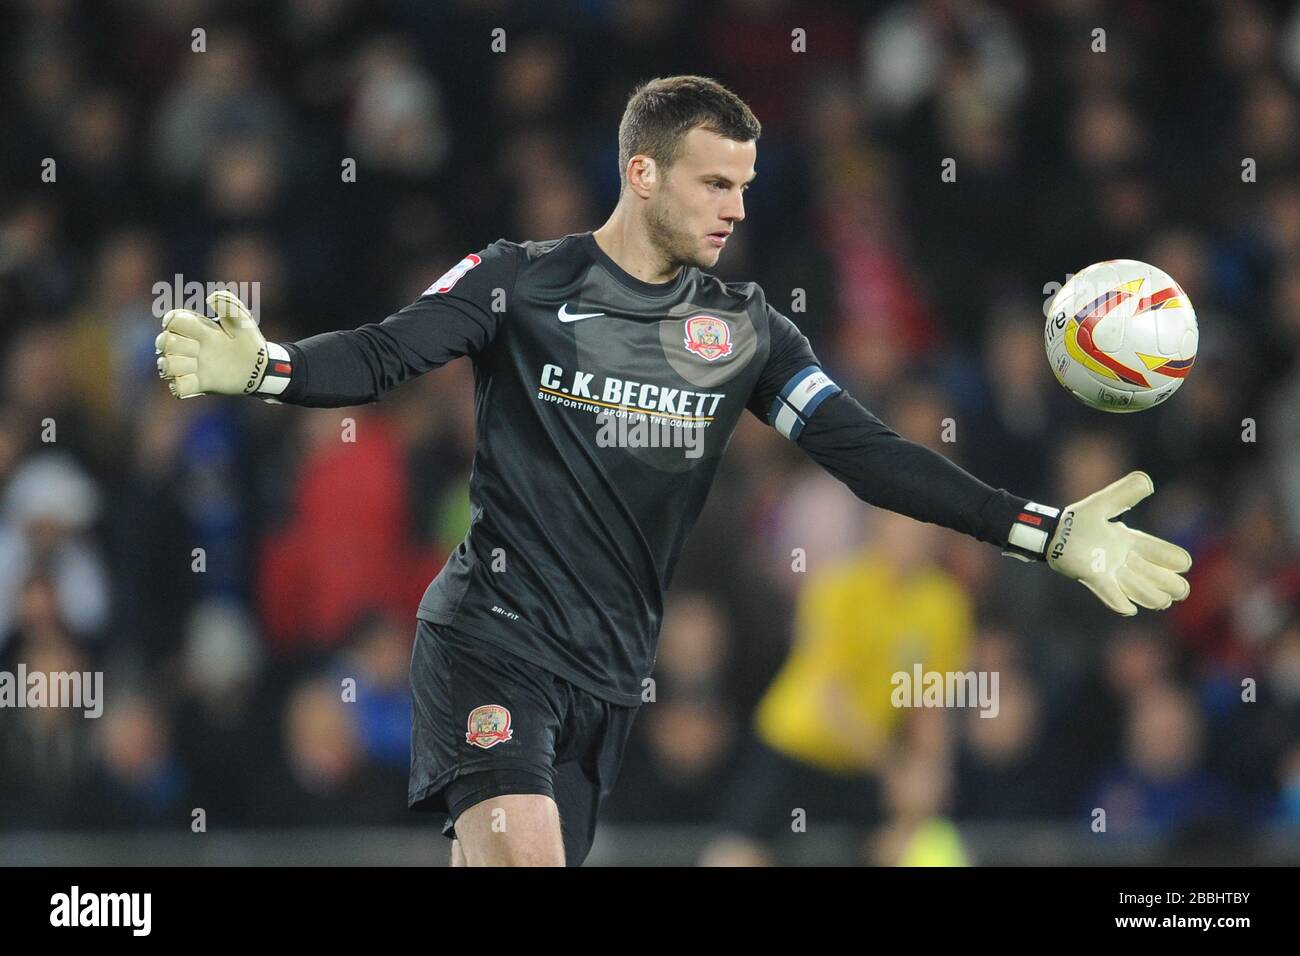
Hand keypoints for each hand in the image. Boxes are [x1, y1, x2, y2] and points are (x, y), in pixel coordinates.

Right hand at [155, 290, 269, 398]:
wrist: (261, 367)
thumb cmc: (249, 341)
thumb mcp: (242, 320)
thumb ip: (228, 304)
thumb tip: (210, 298)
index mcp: (197, 329)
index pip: (171, 321)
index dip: (175, 322)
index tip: (197, 329)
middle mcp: (190, 348)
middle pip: (162, 342)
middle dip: (178, 344)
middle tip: (199, 348)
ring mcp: (192, 367)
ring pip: (165, 365)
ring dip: (178, 364)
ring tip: (197, 364)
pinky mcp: (197, 385)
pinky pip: (177, 388)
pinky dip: (182, 384)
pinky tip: (197, 379)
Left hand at [1046, 471, 1191, 615]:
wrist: (1052, 533)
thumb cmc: (1077, 520)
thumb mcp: (1103, 503)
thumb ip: (1124, 493)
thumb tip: (1148, 482)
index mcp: (1132, 542)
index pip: (1165, 554)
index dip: (1176, 560)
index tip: (1181, 563)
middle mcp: (1126, 560)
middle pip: (1162, 579)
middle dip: (1174, 586)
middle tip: (1175, 590)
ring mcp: (1112, 572)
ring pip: (1143, 592)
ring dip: (1154, 597)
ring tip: (1160, 599)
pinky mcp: (1094, 579)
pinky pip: (1112, 596)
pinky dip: (1121, 604)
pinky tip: (1128, 608)